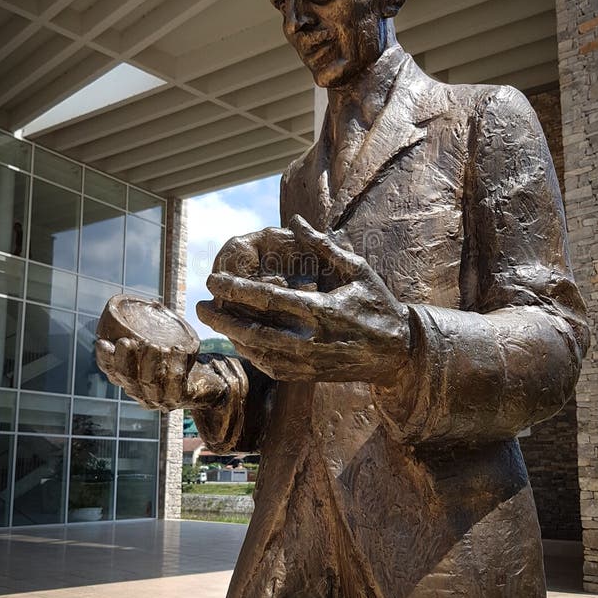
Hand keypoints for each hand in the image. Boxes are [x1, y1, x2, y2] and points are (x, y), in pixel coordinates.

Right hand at [95, 338, 226, 411]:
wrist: (212, 383)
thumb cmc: (183, 361)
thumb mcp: (164, 346)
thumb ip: (153, 332)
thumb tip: (151, 303)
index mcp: (134, 380)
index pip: (113, 372)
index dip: (105, 359)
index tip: (102, 341)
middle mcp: (143, 393)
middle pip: (127, 379)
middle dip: (123, 360)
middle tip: (126, 342)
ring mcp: (161, 398)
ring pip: (149, 382)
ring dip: (149, 362)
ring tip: (154, 345)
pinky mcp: (181, 398)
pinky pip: (175, 383)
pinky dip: (174, 365)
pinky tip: (177, 349)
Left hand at [198, 216, 410, 383]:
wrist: (398, 353)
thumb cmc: (378, 305)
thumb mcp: (357, 271)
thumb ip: (324, 246)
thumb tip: (296, 220)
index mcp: (320, 311)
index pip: (267, 299)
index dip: (235, 289)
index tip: (213, 280)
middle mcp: (309, 340)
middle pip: (251, 331)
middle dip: (221, 318)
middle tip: (199, 305)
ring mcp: (306, 362)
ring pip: (256, 352)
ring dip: (231, 336)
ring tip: (214, 320)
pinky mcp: (306, 376)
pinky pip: (269, 367)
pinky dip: (250, 353)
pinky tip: (239, 340)